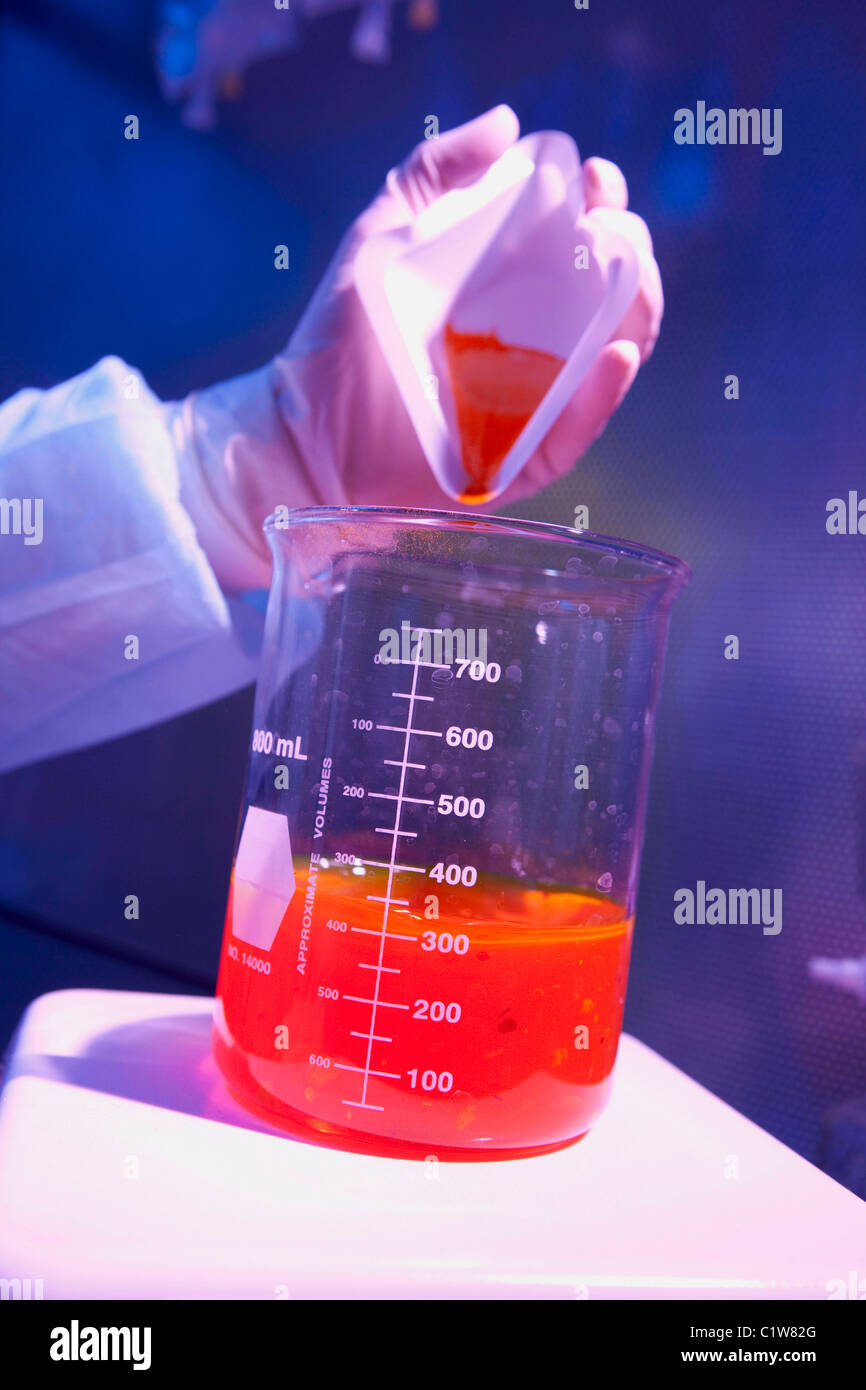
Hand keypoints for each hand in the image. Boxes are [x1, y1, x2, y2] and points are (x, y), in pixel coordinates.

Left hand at [278, 104, 661, 509]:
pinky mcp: (519, 462)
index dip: (604, 211)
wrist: (303, 426)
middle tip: (608, 218)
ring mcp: (534, 407)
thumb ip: (434, 170)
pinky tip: (613, 354)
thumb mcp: (385, 234)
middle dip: (630, 252)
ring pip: (611, 363)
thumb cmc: (342, 336)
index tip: (593, 178)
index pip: (586, 254)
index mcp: (518, 299)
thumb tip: (507, 122)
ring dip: (635, 313)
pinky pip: (574, 432)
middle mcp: (538, 351)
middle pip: (614, 303)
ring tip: (627, 271)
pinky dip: (600, 397)